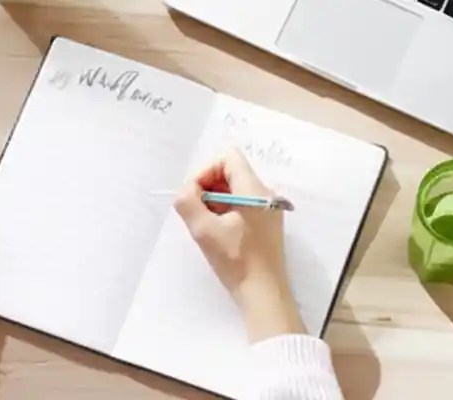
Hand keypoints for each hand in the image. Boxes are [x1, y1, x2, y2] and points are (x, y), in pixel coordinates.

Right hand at [174, 149, 304, 341]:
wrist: (264, 293)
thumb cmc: (237, 261)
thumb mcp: (205, 231)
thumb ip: (188, 202)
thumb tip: (185, 189)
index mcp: (254, 189)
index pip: (229, 158)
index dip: (206, 170)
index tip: (195, 194)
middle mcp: (264, 193)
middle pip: (231, 172)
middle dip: (208, 187)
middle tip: (195, 212)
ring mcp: (267, 208)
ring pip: (234, 190)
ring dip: (215, 201)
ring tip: (205, 225)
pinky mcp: (266, 223)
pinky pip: (241, 205)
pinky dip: (225, 212)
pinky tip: (218, 233)